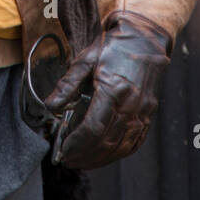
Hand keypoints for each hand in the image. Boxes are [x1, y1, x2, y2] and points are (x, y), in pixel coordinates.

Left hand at [42, 11, 170, 168]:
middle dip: (84, 156)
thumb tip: (50, 107)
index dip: (76, 144)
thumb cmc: (113, 46)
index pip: (92, 129)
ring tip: (82, 161)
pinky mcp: (148, 115)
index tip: (62, 150)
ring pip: (121, 148)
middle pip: (105, 143)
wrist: (144, 38)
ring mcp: (142, 112)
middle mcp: (130, 105)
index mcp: (113, 90)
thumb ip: (67, 85)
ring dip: (100, 160)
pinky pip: (135, 143)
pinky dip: (118, 154)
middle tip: (68, 160)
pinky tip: (104, 155)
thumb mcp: (85, 60)